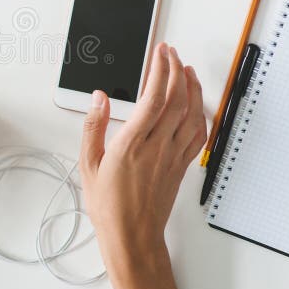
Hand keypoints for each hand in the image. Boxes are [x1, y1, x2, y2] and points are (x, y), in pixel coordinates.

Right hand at [79, 43, 206, 288]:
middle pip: (176, 100)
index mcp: (131, 144)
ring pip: (191, 114)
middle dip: (176, 70)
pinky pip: (198, 135)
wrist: (132, 236)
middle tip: (170, 53)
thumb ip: (93, 127)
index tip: (159, 52)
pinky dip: (200, 114)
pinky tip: (196, 104)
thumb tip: (99, 99)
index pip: (153, 98)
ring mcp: (173, 156)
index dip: (159, 70)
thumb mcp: (88, 165)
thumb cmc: (109, 205)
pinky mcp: (181, 165)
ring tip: (185, 70)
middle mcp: (157, 147)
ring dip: (192, 88)